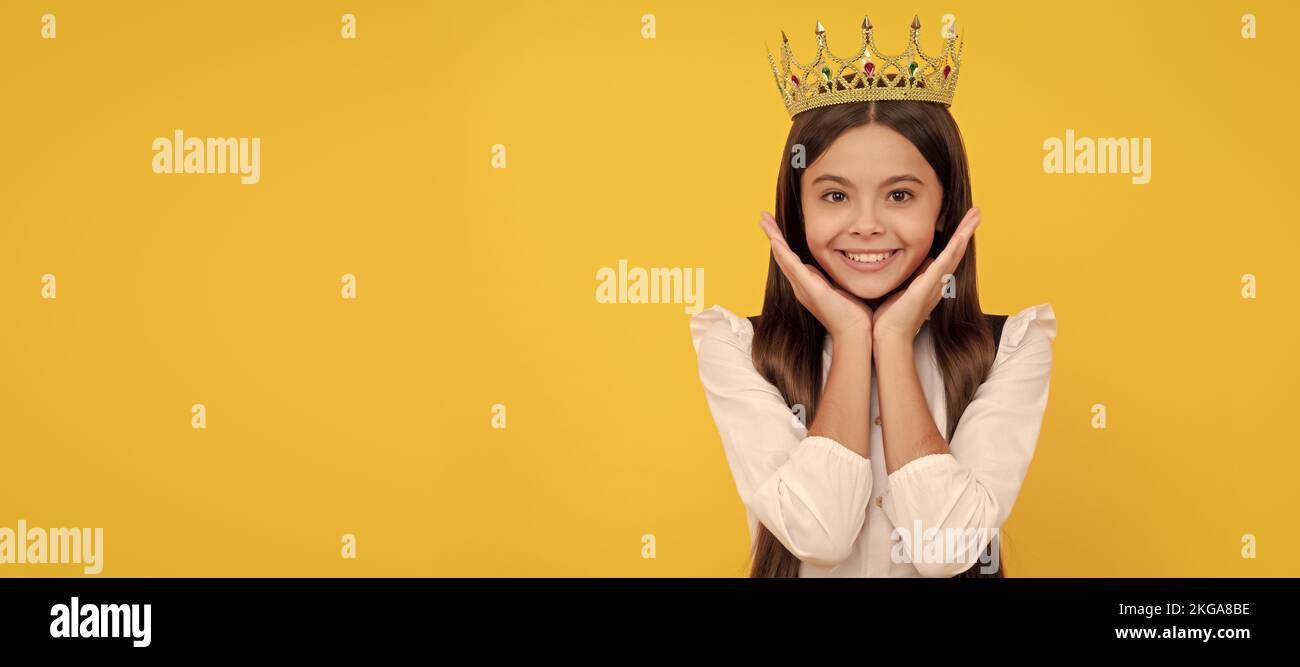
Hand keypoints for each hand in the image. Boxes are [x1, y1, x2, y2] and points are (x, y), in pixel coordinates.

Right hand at [759, 211, 871, 338]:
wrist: (854, 334)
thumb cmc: (853, 315)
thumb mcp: (842, 289)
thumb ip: (836, 278)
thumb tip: (841, 267)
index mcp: (808, 284)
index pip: (791, 258)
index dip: (782, 241)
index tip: (776, 225)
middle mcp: (801, 285)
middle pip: (781, 255)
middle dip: (772, 234)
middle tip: (762, 216)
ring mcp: (803, 287)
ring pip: (783, 258)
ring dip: (773, 238)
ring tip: (764, 220)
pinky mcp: (810, 290)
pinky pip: (793, 268)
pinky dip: (783, 253)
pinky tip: (776, 240)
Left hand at [871, 207, 981, 345]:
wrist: (889, 339)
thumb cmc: (891, 319)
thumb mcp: (902, 290)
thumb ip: (912, 278)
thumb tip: (920, 264)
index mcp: (931, 282)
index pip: (947, 255)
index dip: (957, 238)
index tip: (964, 221)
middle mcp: (937, 283)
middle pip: (956, 252)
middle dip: (966, 231)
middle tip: (977, 212)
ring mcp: (933, 285)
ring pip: (953, 255)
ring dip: (964, 234)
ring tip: (975, 216)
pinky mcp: (925, 289)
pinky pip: (942, 266)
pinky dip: (952, 250)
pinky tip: (960, 237)